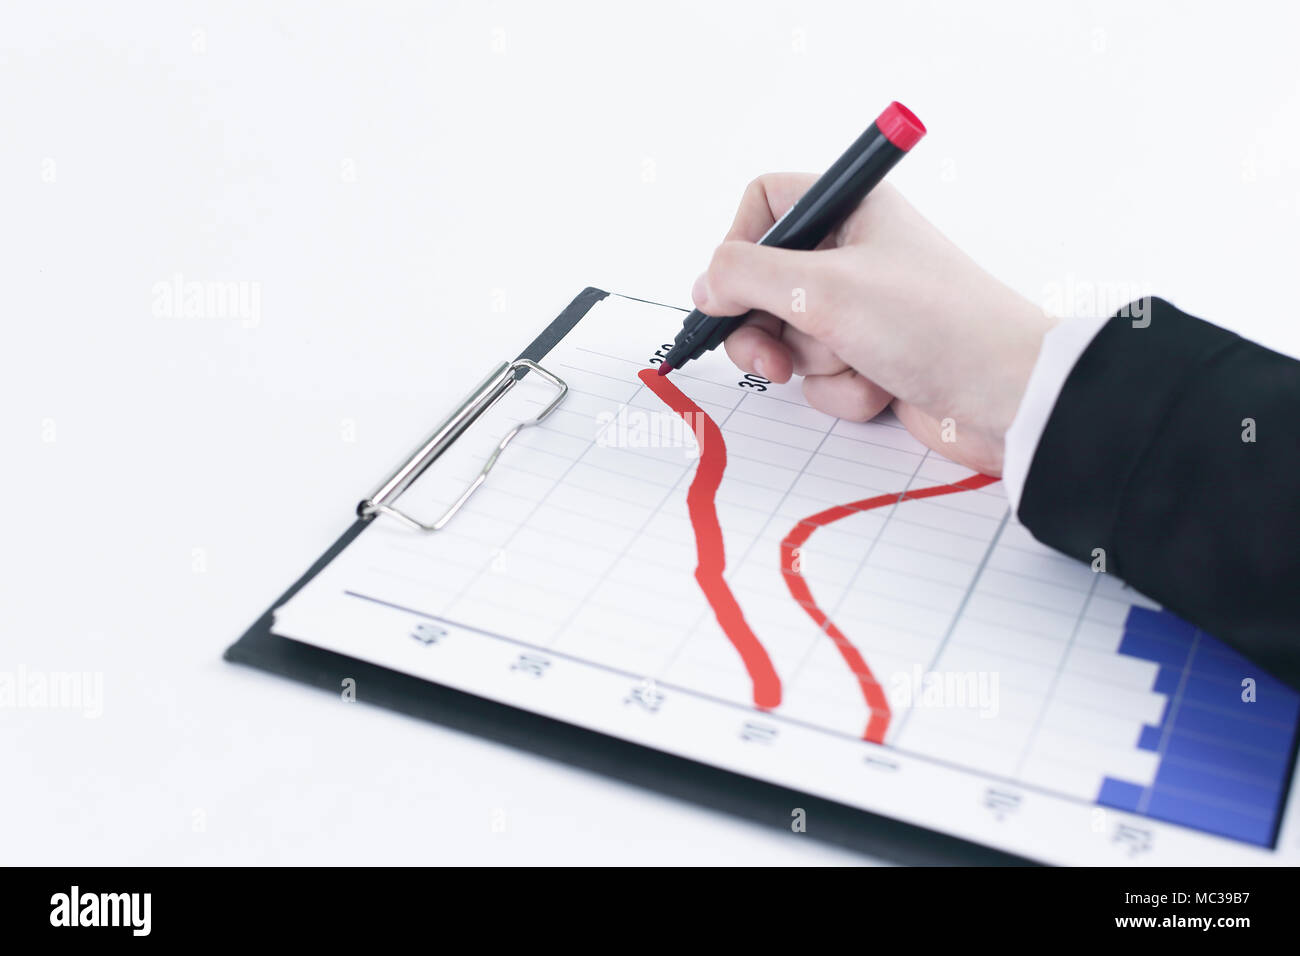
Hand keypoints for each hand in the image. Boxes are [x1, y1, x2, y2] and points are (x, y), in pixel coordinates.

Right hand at [694, 174, 1056, 474]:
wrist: (1007, 396)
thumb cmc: (934, 324)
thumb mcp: (822, 288)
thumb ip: (745, 277)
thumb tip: (704, 284)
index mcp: (851, 211)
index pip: (765, 204)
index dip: (738, 247)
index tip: (729, 291)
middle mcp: (853, 255)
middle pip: (763, 283)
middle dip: (766, 328)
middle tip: (773, 356)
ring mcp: (861, 311)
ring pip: (790, 338)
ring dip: (815, 363)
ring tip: (858, 364)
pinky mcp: (871, 359)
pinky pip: (821, 377)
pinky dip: (843, 391)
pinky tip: (882, 387)